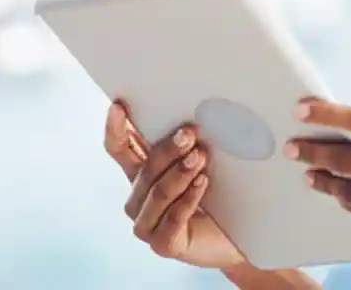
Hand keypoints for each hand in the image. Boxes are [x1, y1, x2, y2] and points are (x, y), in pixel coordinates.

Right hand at [103, 102, 245, 268]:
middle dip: (166, 149)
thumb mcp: (202, 164)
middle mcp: (139, 199)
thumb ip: (191, 144)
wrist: (234, 240)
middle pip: (145, 169)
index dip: (115, 129)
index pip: (119, 149)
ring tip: (200, 156)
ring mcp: (148, 224)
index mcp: (142, 175)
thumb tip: (195, 116)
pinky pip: (173, 217)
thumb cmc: (216, 199)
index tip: (119, 106)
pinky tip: (202, 182)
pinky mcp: (164, 244)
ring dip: (180, 172)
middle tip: (188, 133)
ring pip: (159, 192)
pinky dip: (189, 198)